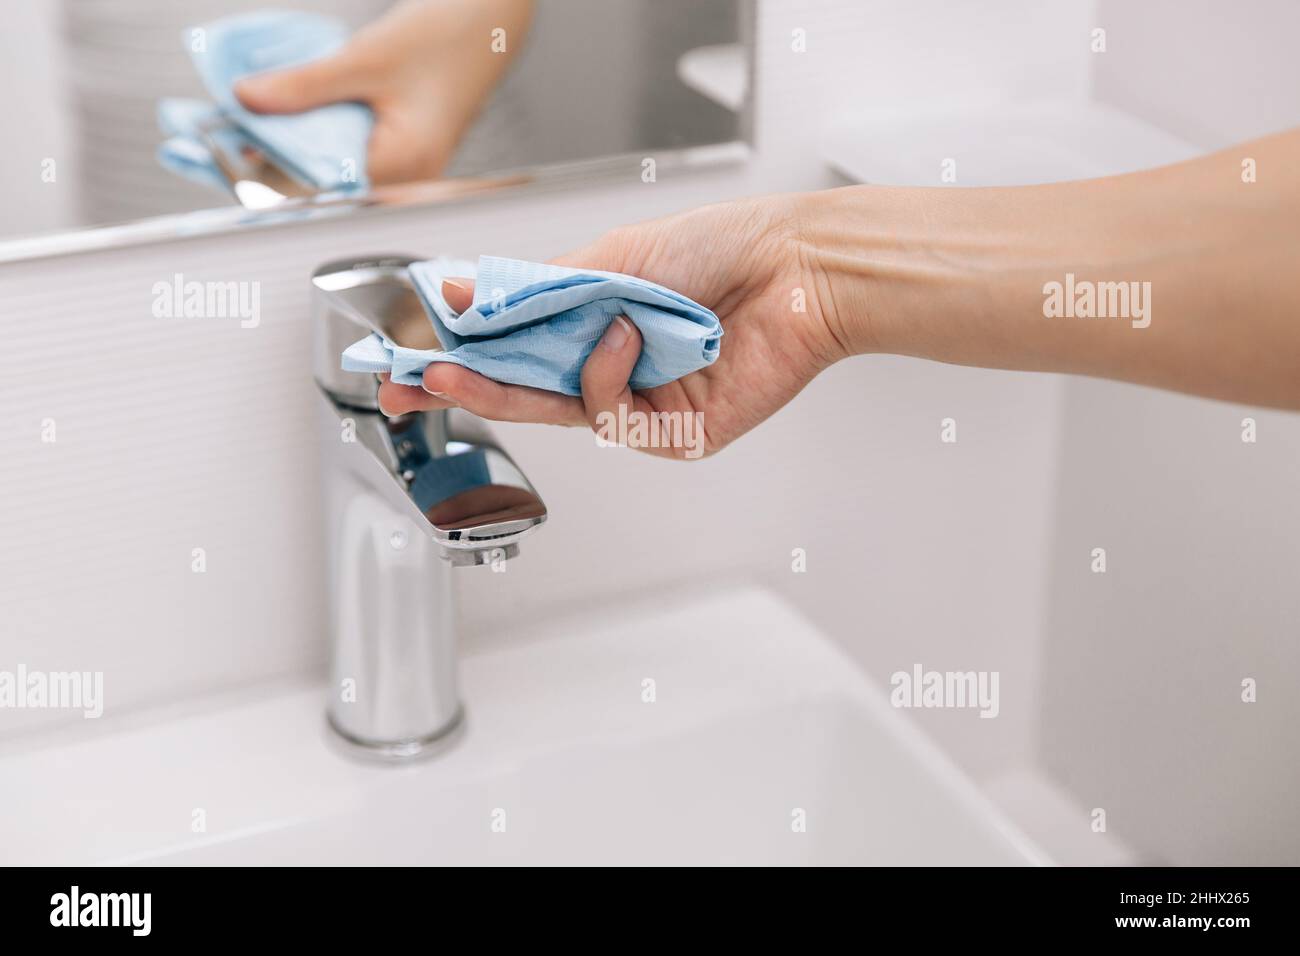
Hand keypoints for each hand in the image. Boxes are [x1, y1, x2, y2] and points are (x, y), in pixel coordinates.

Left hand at [234, 0, 531, 184]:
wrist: (490, 25)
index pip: (321, 189)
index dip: (268, 172)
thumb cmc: (448, 40)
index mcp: (404, 168)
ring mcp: (405, 175)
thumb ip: (305, 85)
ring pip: (333, 174)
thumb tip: (248, 100)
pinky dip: (317, 141)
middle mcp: (407, 183)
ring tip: (251, 130)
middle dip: (273, 163)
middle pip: (324, 188)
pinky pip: (347, 158)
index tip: (225, 150)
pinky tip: (292, 123)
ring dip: (293, 152)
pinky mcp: (400, 159)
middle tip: (223, 138)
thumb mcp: (367, 58)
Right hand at [377, 195, 849, 457]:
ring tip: (520, 345)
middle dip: (464, 391)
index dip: (459, 360)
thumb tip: (458, 288)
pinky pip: (612, 417)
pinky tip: (629, 335)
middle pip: (524, 393)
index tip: (406, 365)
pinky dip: (608, 374)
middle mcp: (614, 367)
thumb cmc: (716, 250)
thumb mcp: (606, 256)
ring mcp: (642, 405)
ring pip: (559, 411)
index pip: (512, 350)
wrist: (792, 268)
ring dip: (525, 381)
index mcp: (593, 322)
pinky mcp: (674, 436)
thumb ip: (530, 288)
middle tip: (412, 385)